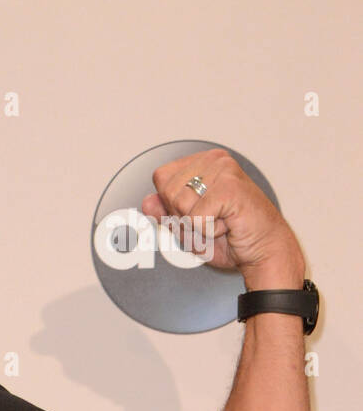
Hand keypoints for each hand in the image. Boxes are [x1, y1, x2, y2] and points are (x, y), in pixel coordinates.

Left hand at [141, 148, 305, 288]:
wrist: (263, 250)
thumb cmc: (229, 237)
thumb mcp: (186, 226)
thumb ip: (164, 213)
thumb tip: (147, 201)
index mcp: (202, 163)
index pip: (161, 177)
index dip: (171, 204)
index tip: (199, 212)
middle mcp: (214, 160)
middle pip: (166, 190)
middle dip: (183, 215)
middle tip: (212, 220)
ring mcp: (224, 170)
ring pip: (179, 203)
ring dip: (197, 224)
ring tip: (221, 222)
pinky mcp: (230, 187)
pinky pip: (195, 218)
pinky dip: (207, 231)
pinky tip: (228, 225)